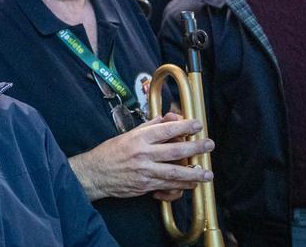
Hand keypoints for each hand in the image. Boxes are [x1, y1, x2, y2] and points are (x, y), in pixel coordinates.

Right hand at [69, 112, 213, 201]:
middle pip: (175, 151)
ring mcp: (145, 172)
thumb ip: (149, 127)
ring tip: (207, 174)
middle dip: (195, 148)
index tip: (197, 124)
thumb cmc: (111, 152)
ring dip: (194, 174)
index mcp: (139, 138)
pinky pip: (167, 186)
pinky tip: (191, 185)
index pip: (166, 130)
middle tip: (209, 145)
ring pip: (175, 173)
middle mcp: (143, 154)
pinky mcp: (145, 186)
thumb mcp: (128, 134)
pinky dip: (181, 186)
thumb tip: (167, 119)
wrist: (95, 174)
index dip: (184, 126)